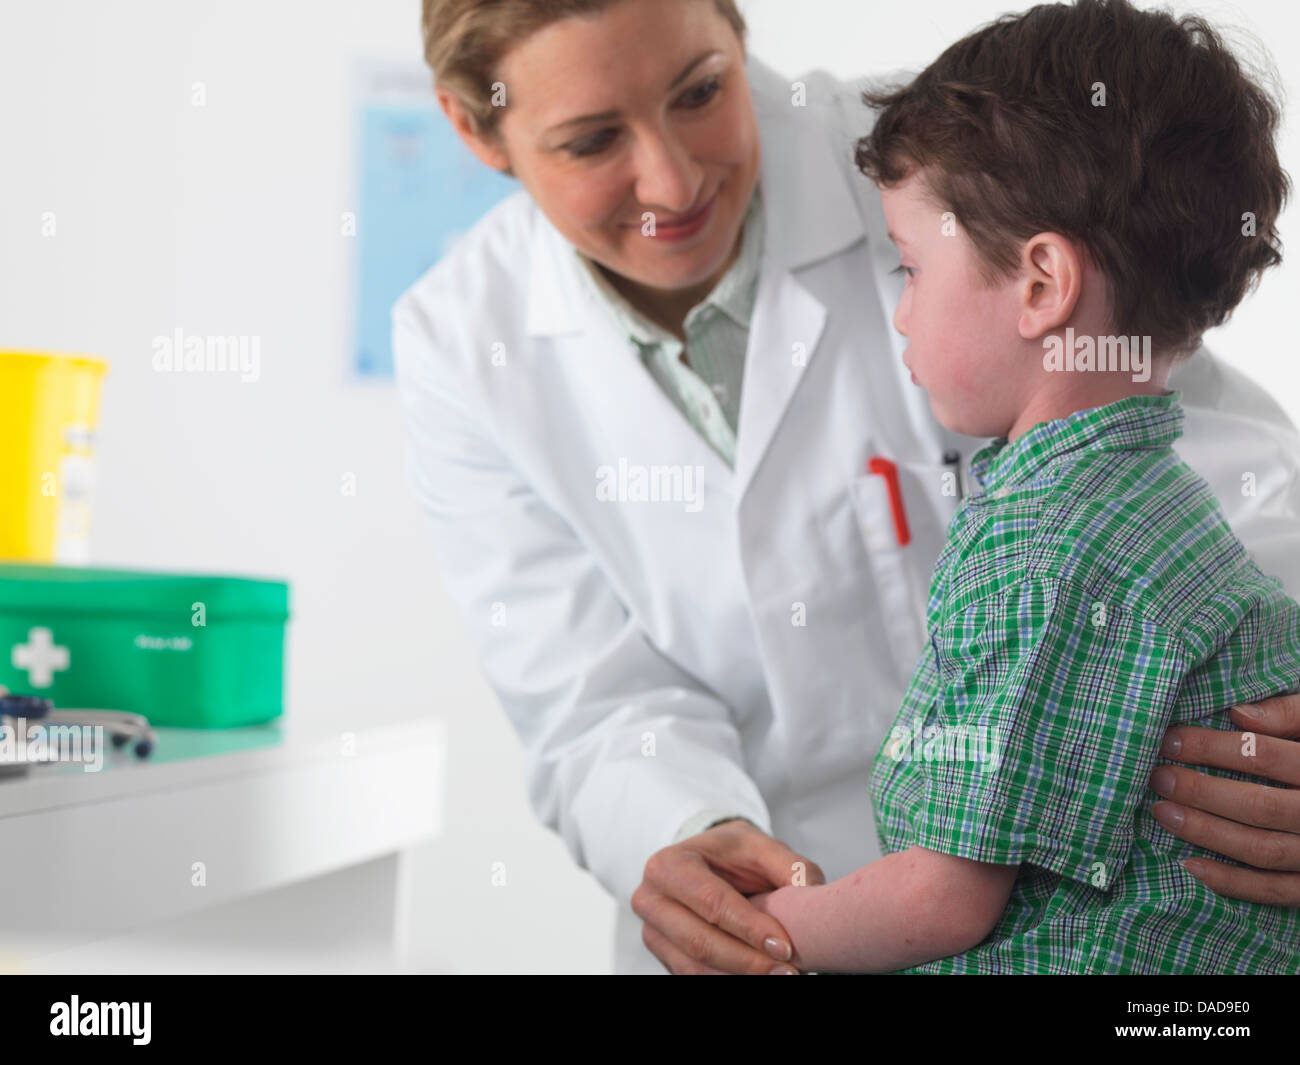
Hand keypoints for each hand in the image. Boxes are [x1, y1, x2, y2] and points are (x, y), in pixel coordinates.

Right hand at [631, 818, 824, 973]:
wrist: (706, 863)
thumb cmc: (731, 853)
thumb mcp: (760, 846)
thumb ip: (790, 866)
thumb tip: (813, 896)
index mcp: (669, 865)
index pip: (711, 902)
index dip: (749, 928)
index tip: (785, 946)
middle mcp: (650, 899)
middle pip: (700, 941)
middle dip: (748, 961)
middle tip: (788, 970)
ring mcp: (652, 933)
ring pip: (695, 968)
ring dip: (740, 977)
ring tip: (780, 976)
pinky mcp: (664, 957)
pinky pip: (694, 978)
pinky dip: (729, 980)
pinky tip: (758, 978)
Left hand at [1151, 694, 1299, 904]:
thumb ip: (1290, 712)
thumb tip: (1238, 713)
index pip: (1265, 756)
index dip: (1213, 747)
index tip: (1169, 740)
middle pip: (1260, 805)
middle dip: (1202, 792)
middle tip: (1158, 777)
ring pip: (1263, 849)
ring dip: (1208, 833)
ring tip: (1162, 813)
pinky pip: (1276, 890)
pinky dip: (1233, 884)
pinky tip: (1191, 866)